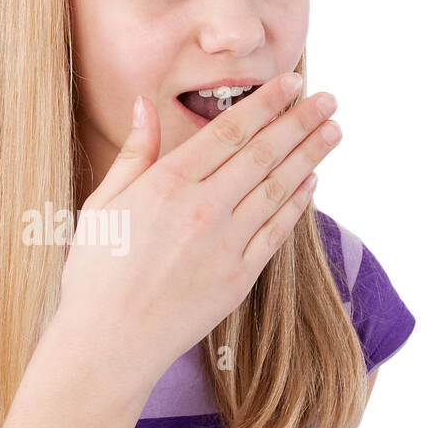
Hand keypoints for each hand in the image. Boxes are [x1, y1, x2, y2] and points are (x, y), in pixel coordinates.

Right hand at [56, 73, 340, 382]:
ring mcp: (225, 246)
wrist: (108, 345)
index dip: (265, 103)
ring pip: (278, 188)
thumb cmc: (95, 276)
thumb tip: (143, 104)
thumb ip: (133, 154)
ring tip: (333, 130)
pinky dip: (297, 203)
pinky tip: (311, 181)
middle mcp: (202, 210)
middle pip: (263, 153)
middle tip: (328, 98)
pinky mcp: (239, 279)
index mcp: (165, 186)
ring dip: (310, 155)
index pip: (228, 131)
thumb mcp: (102, 205)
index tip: (291, 82)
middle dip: (299, 122)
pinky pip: (277, 231)